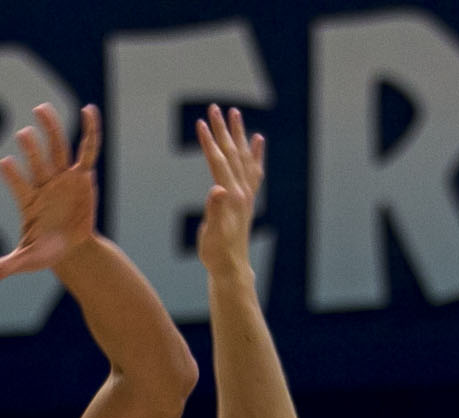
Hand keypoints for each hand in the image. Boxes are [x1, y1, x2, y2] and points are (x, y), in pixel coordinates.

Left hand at [0, 104, 100, 285]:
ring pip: (57, 149)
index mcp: (29, 201)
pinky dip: (89, 132)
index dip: (12, 176)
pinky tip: (88, 110)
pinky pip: (87, 150)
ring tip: (40, 109)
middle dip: (31, 149)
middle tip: (22, 134)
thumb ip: (0, 268)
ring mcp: (62, 178)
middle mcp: (44, 184)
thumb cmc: (45, 253)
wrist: (72, 251)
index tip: (4, 164)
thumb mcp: (24, 261)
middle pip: (38, 162)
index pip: (18, 185)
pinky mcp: (82, 177)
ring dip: (50, 129)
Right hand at [196, 104, 264, 276]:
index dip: (210, 143)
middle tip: (214, 107)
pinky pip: (254, 171)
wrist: (232, 268)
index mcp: (231, 197)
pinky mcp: (248, 200)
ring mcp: (247, 195)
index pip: (219, 162)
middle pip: (232, 154)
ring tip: (235, 113)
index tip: (201, 123)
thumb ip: (215, 210)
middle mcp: (242, 191)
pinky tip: (257, 140)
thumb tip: (217, 189)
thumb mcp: (211, 234)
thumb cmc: (217, 254)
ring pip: (243, 157)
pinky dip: (256, 153)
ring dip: (238, 134)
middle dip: (222, 130)